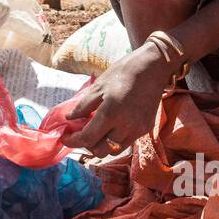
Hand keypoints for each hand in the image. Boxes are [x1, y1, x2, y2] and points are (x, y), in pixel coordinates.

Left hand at [64, 42, 178, 156]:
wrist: (153, 68)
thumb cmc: (123, 72)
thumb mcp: (98, 86)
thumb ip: (83, 105)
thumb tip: (69, 118)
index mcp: (110, 113)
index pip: (87, 138)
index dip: (73, 141)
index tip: (65, 137)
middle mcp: (125, 126)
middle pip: (100, 151)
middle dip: (86, 146)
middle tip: (78, 134)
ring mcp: (137, 129)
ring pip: (113, 150)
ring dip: (101, 145)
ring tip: (94, 131)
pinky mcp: (145, 129)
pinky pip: (126, 143)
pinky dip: (114, 140)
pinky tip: (110, 127)